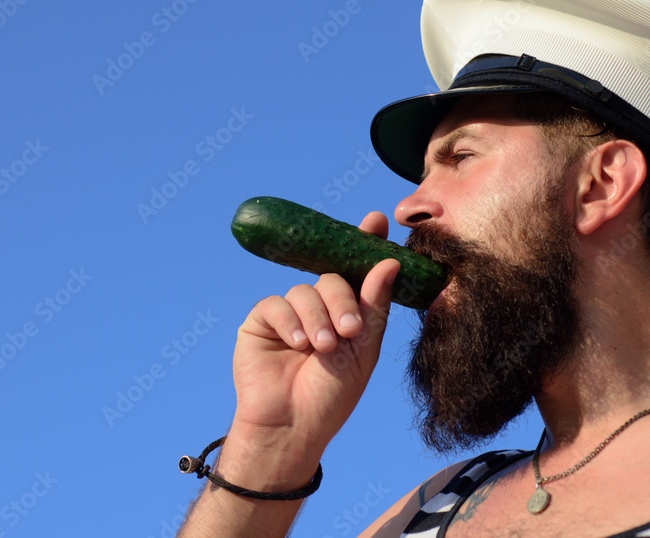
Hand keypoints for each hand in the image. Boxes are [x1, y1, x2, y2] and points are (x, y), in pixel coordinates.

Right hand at [228, 211, 400, 470]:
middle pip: (332, 277)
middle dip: (343, 301)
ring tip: (323, 348)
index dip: (365, 243)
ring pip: (304, 290)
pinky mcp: (261, 322)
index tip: (376, 221)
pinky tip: (298, 345)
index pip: (357, 270)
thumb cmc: (332, 395)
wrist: (293, 427)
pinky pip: (275, 304)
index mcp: (349, 311)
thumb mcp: (363, 349)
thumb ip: (374, 305)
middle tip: (349, 331)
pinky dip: (290, 322)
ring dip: (317, 318)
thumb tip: (389, 261)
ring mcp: (289, 313)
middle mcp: (319, 306)